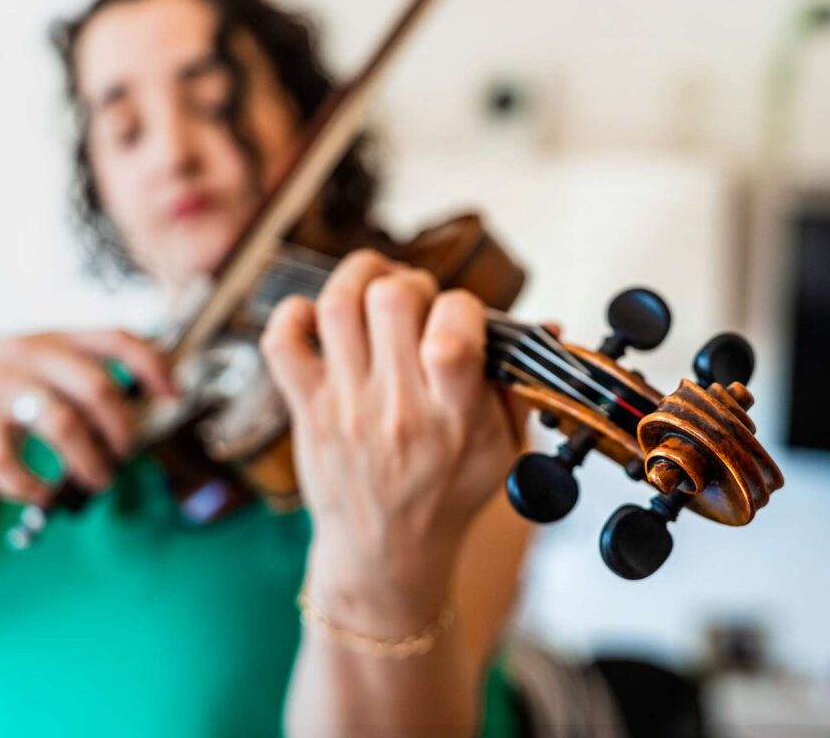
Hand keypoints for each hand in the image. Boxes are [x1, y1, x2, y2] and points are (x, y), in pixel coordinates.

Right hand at [0, 330, 175, 502]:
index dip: (153, 366)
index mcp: (57, 338)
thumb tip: (145, 413)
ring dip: (91, 461)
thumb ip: (85, 372)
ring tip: (99, 479)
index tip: (175, 394)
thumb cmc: (3, 373)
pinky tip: (44, 494)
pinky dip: (32, 487)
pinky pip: (7, 462)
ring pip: (61, 424)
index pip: (117, 339)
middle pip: (98, 389)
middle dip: (124, 430)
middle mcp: (30, 355)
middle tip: (128, 454)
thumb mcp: (43, 355)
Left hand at [260, 251, 526, 630]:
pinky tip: (320, 319)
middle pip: (392, 300)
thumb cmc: (447, 494)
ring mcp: (346, 405)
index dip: (462, 306)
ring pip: (337, 305)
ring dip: (358, 276)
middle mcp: (396, 407)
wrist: (385, 552)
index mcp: (452, 417)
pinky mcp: (308, 408)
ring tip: (375, 285)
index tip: (463, 317)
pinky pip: (282, 343)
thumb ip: (518, 384)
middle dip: (411, 282)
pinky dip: (292, 315)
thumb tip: (547, 324)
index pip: (452, 337)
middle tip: (417, 301)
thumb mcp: (503, 448)